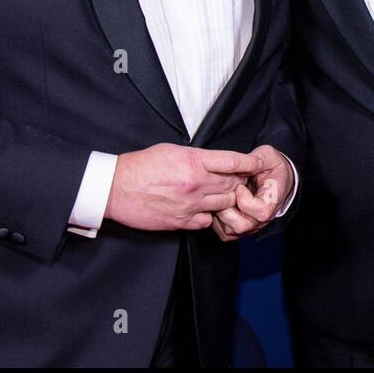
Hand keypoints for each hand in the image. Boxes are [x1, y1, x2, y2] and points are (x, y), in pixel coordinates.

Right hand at [105, 144, 263, 231]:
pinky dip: (208, 216)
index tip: (257, 163)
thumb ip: (195, 156)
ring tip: (218, 194)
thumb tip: (212, 161)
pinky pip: (206, 221)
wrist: (116, 188)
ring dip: (225, 198)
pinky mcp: (181, 221)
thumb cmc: (141, 166)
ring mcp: (190, 204)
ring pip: (223, 203)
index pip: (232, 162)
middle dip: (238, 181)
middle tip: (238, 180)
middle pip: (231, 184)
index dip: (249, 163)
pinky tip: (201, 209)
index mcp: (194, 161)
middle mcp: (196, 183)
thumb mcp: (171, 151)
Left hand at [210, 145, 293, 241]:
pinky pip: (224, 233)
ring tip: (219, 199)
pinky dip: (216, 222)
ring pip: (230, 232)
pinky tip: (216, 206)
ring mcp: (251, 225)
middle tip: (224, 194)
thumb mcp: (267, 156)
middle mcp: (262, 218)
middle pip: (242, 226)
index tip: (239, 185)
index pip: (260, 212)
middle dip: (227, 209)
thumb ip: (257, 159)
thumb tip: (247, 162)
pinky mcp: (240, 228)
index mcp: (272, 201)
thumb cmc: (270, 167)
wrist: (274, 177)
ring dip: (219, 215)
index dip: (245, 199)